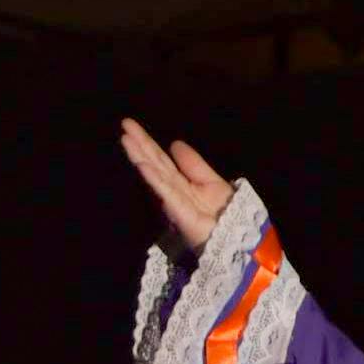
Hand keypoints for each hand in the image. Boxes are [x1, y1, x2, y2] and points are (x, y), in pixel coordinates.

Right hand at [120, 118, 231, 254]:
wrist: (239, 238)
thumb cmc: (226, 213)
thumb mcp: (210, 181)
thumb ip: (193, 164)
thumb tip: (174, 143)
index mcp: (180, 182)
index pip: (160, 159)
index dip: (146, 142)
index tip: (129, 125)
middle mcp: (173, 190)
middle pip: (155, 164)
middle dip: (139, 145)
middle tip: (125, 124)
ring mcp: (175, 202)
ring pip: (156, 175)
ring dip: (141, 157)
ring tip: (127, 140)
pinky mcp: (181, 214)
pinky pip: (167, 193)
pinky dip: (155, 179)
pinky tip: (143, 165)